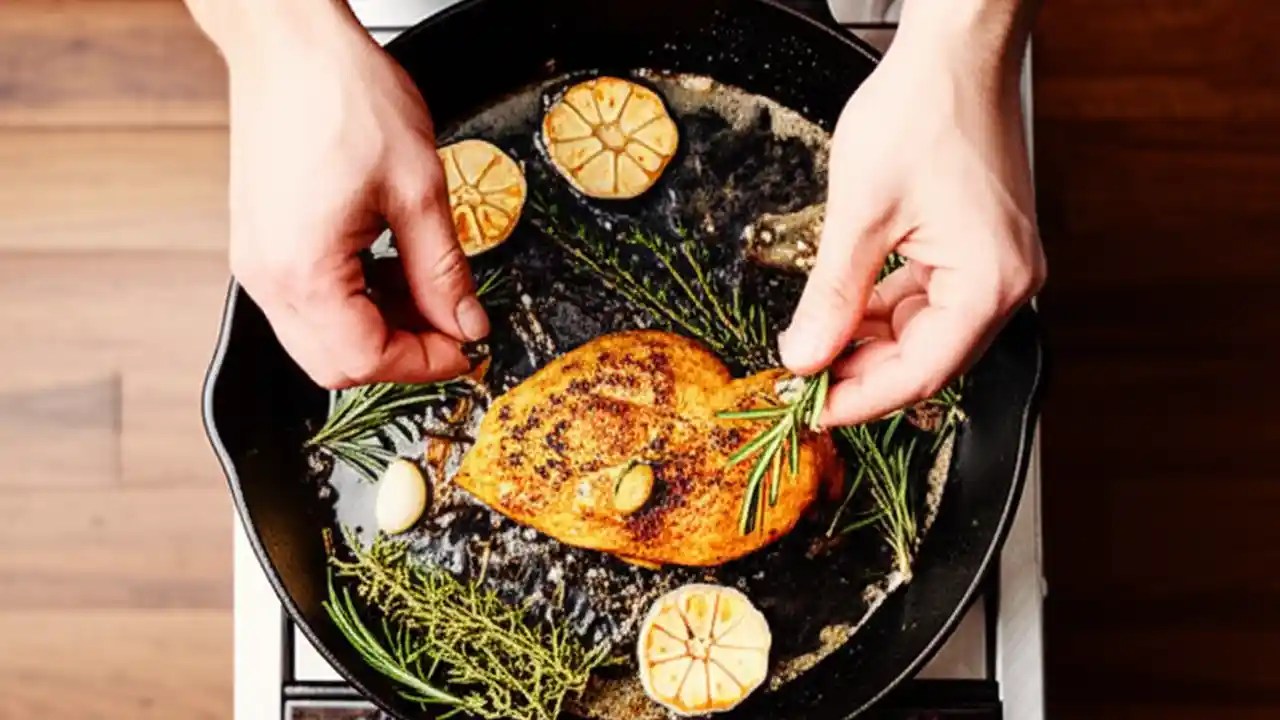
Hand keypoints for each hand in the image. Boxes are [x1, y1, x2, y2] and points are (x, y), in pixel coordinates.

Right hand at [213, 3, 486, 388]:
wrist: (289, 43)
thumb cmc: (343, 96)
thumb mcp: (419, 188)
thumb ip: (443, 270)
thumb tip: (466, 323)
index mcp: (303, 270)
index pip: (366, 359)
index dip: (426, 363)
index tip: (468, 347)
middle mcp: (268, 277)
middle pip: (337, 364)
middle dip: (402, 354)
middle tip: (452, 325)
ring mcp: (258, 264)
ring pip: (322, 339)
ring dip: (380, 329)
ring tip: (427, 289)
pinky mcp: (263, 247)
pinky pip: (310, 304)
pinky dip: (356, 304)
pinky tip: (392, 270)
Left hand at [779, 8, 1045, 426]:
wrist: (956, 51)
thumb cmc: (921, 112)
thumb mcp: (859, 214)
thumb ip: (831, 295)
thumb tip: (803, 356)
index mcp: (990, 283)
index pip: (919, 373)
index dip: (859, 399)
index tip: (810, 410)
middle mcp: (1008, 283)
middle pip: (928, 359)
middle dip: (862, 372)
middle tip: (803, 380)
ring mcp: (1000, 264)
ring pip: (927, 331)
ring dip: (871, 341)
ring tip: (815, 346)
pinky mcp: (983, 245)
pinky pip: (932, 297)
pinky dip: (888, 308)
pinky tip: (848, 310)